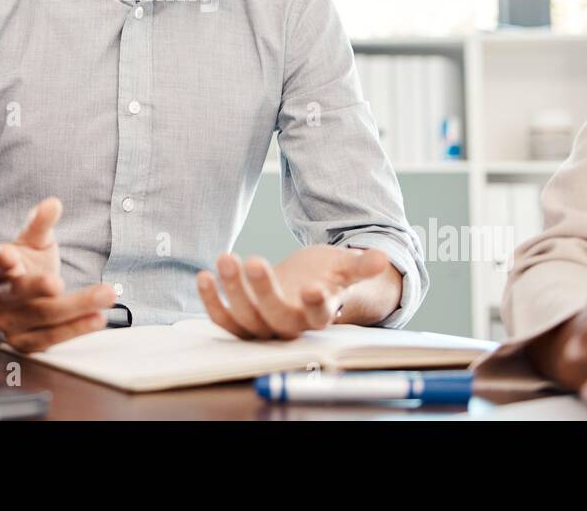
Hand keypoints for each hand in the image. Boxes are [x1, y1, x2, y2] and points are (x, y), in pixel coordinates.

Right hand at [0, 197, 115, 351]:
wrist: (4, 307)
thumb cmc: (23, 267)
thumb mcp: (30, 243)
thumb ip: (39, 224)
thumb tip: (52, 203)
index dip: (2, 260)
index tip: (10, 256)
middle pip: (20, 293)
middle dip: (40, 286)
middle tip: (60, 282)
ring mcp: (8, 324)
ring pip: (42, 316)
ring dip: (76, 307)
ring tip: (106, 295)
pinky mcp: (24, 344)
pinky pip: (51, 338)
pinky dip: (76, 329)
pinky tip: (99, 318)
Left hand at [196, 244, 397, 339]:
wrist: (303, 288)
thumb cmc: (325, 276)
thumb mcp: (342, 267)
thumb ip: (360, 265)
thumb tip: (382, 257)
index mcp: (319, 316)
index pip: (318, 317)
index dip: (316, 305)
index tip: (315, 289)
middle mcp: (290, 327)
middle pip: (275, 317)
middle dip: (262, 290)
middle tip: (254, 260)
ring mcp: (263, 328)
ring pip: (246, 319)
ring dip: (232, 291)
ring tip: (226, 258)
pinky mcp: (242, 323)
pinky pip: (224, 320)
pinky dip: (211, 301)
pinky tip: (204, 276)